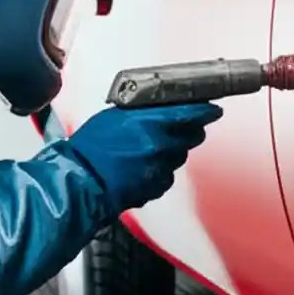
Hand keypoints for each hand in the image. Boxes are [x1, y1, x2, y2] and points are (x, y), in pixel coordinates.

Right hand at [66, 103, 223, 215]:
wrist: (80, 181)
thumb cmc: (89, 148)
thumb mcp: (114, 116)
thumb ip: (142, 112)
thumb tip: (162, 107)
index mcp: (149, 123)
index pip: (191, 114)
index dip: (206, 111)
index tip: (213, 110)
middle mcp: (159, 146)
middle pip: (192, 136)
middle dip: (189, 131)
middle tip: (182, 127)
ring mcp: (159, 169)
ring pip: (179, 157)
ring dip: (171, 151)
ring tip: (148, 150)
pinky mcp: (156, 187)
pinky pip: (167, 175)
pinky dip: (159, 171)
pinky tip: (141, 168)